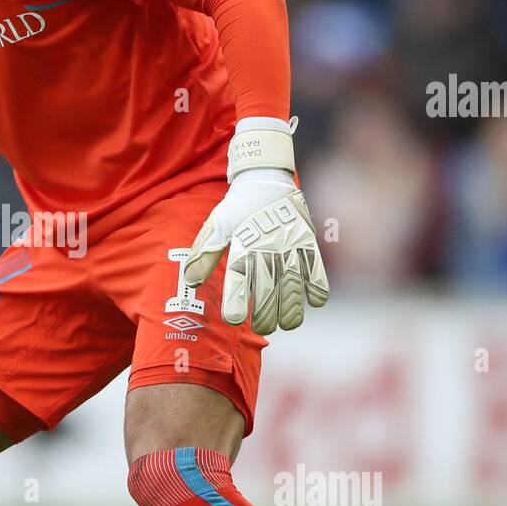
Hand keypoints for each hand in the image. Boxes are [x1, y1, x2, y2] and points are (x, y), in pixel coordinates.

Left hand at [184, 169, 328, 334]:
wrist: (265, 178)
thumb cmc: (238, 207)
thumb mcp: (216, 227)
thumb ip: (203, 254)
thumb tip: (190, 280)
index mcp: (240, 246)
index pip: (236, 279)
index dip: (234, 302)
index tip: (234, 319)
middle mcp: (265, 249)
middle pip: (266, 292)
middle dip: (265, 316)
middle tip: (263, 326)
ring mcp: (289, 246)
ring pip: (292, 288)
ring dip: (291, 310)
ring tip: (286, 323)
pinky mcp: (307, 242)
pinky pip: (316, 270)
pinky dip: (317, 289)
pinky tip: (312, 301)